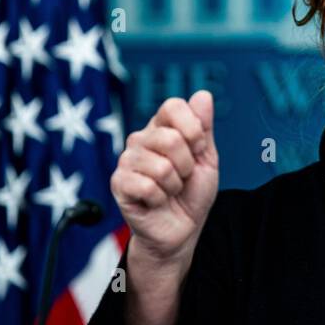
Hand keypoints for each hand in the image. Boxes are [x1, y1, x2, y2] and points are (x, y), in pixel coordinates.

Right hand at [110, 90, 218, 267]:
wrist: (181, 229)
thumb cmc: (191, 193)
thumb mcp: (207, 158)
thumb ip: (203, 128)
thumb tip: (203, 94)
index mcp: (162, 127)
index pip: (173, 106)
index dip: (193, 129)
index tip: (198, 149)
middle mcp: (140, 139)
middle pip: (170, 138)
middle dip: (187, 165)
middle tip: (182, 177)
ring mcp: (126, 160)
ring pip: (161, 166)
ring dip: (174, 185)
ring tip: (169, 190)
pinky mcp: (118, 183)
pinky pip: (146, 186)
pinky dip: (160, 198)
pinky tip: (155, 201)